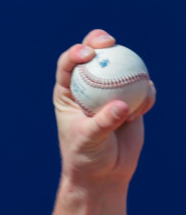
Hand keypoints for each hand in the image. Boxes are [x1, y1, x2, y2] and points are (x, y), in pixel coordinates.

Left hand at [53, 29, 154, 186]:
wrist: (105, 173)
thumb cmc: (87, 158)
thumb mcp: (89, 141)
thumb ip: (103, 122)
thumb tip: (122, 105)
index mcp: (68, 93)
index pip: (68, 66)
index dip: (76, 53)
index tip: (88, 53)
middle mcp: (88, 88)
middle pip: (93, 56)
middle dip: (99, 41)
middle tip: (110, 42)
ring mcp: (110, 92)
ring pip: (121, 68)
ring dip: (130, 68)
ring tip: (136, 83)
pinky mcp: (131, 101)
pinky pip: (143, 89)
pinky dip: (146, 95)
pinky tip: (143, 108)